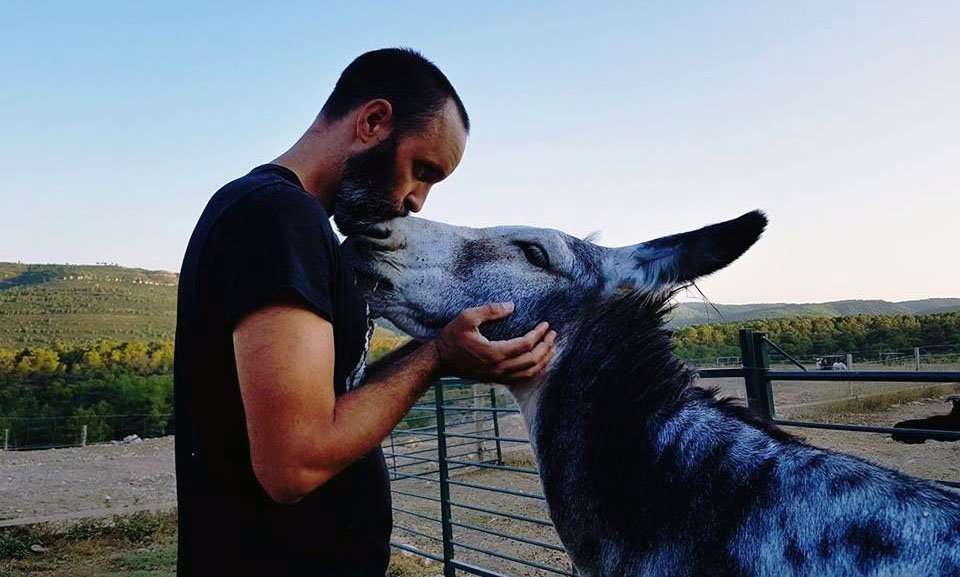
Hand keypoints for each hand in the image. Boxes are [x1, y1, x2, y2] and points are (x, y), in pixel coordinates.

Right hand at [430, 302, 556, 383]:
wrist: (439, 360)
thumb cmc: (452, 337)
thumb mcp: (467, 317)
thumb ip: (490, 311)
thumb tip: (511, 306)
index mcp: (494, 352)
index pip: (526, 345)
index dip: (539, 334)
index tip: (546, 324)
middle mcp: (499, 367)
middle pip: (532, 360)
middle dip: (546, 346)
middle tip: (553, 334)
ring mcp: (498, 376)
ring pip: (529, 373)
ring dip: (544, 361)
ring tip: (552, 348)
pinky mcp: (495, 379)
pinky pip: (521, 379)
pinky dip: (534, 371)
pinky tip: (539, 363)